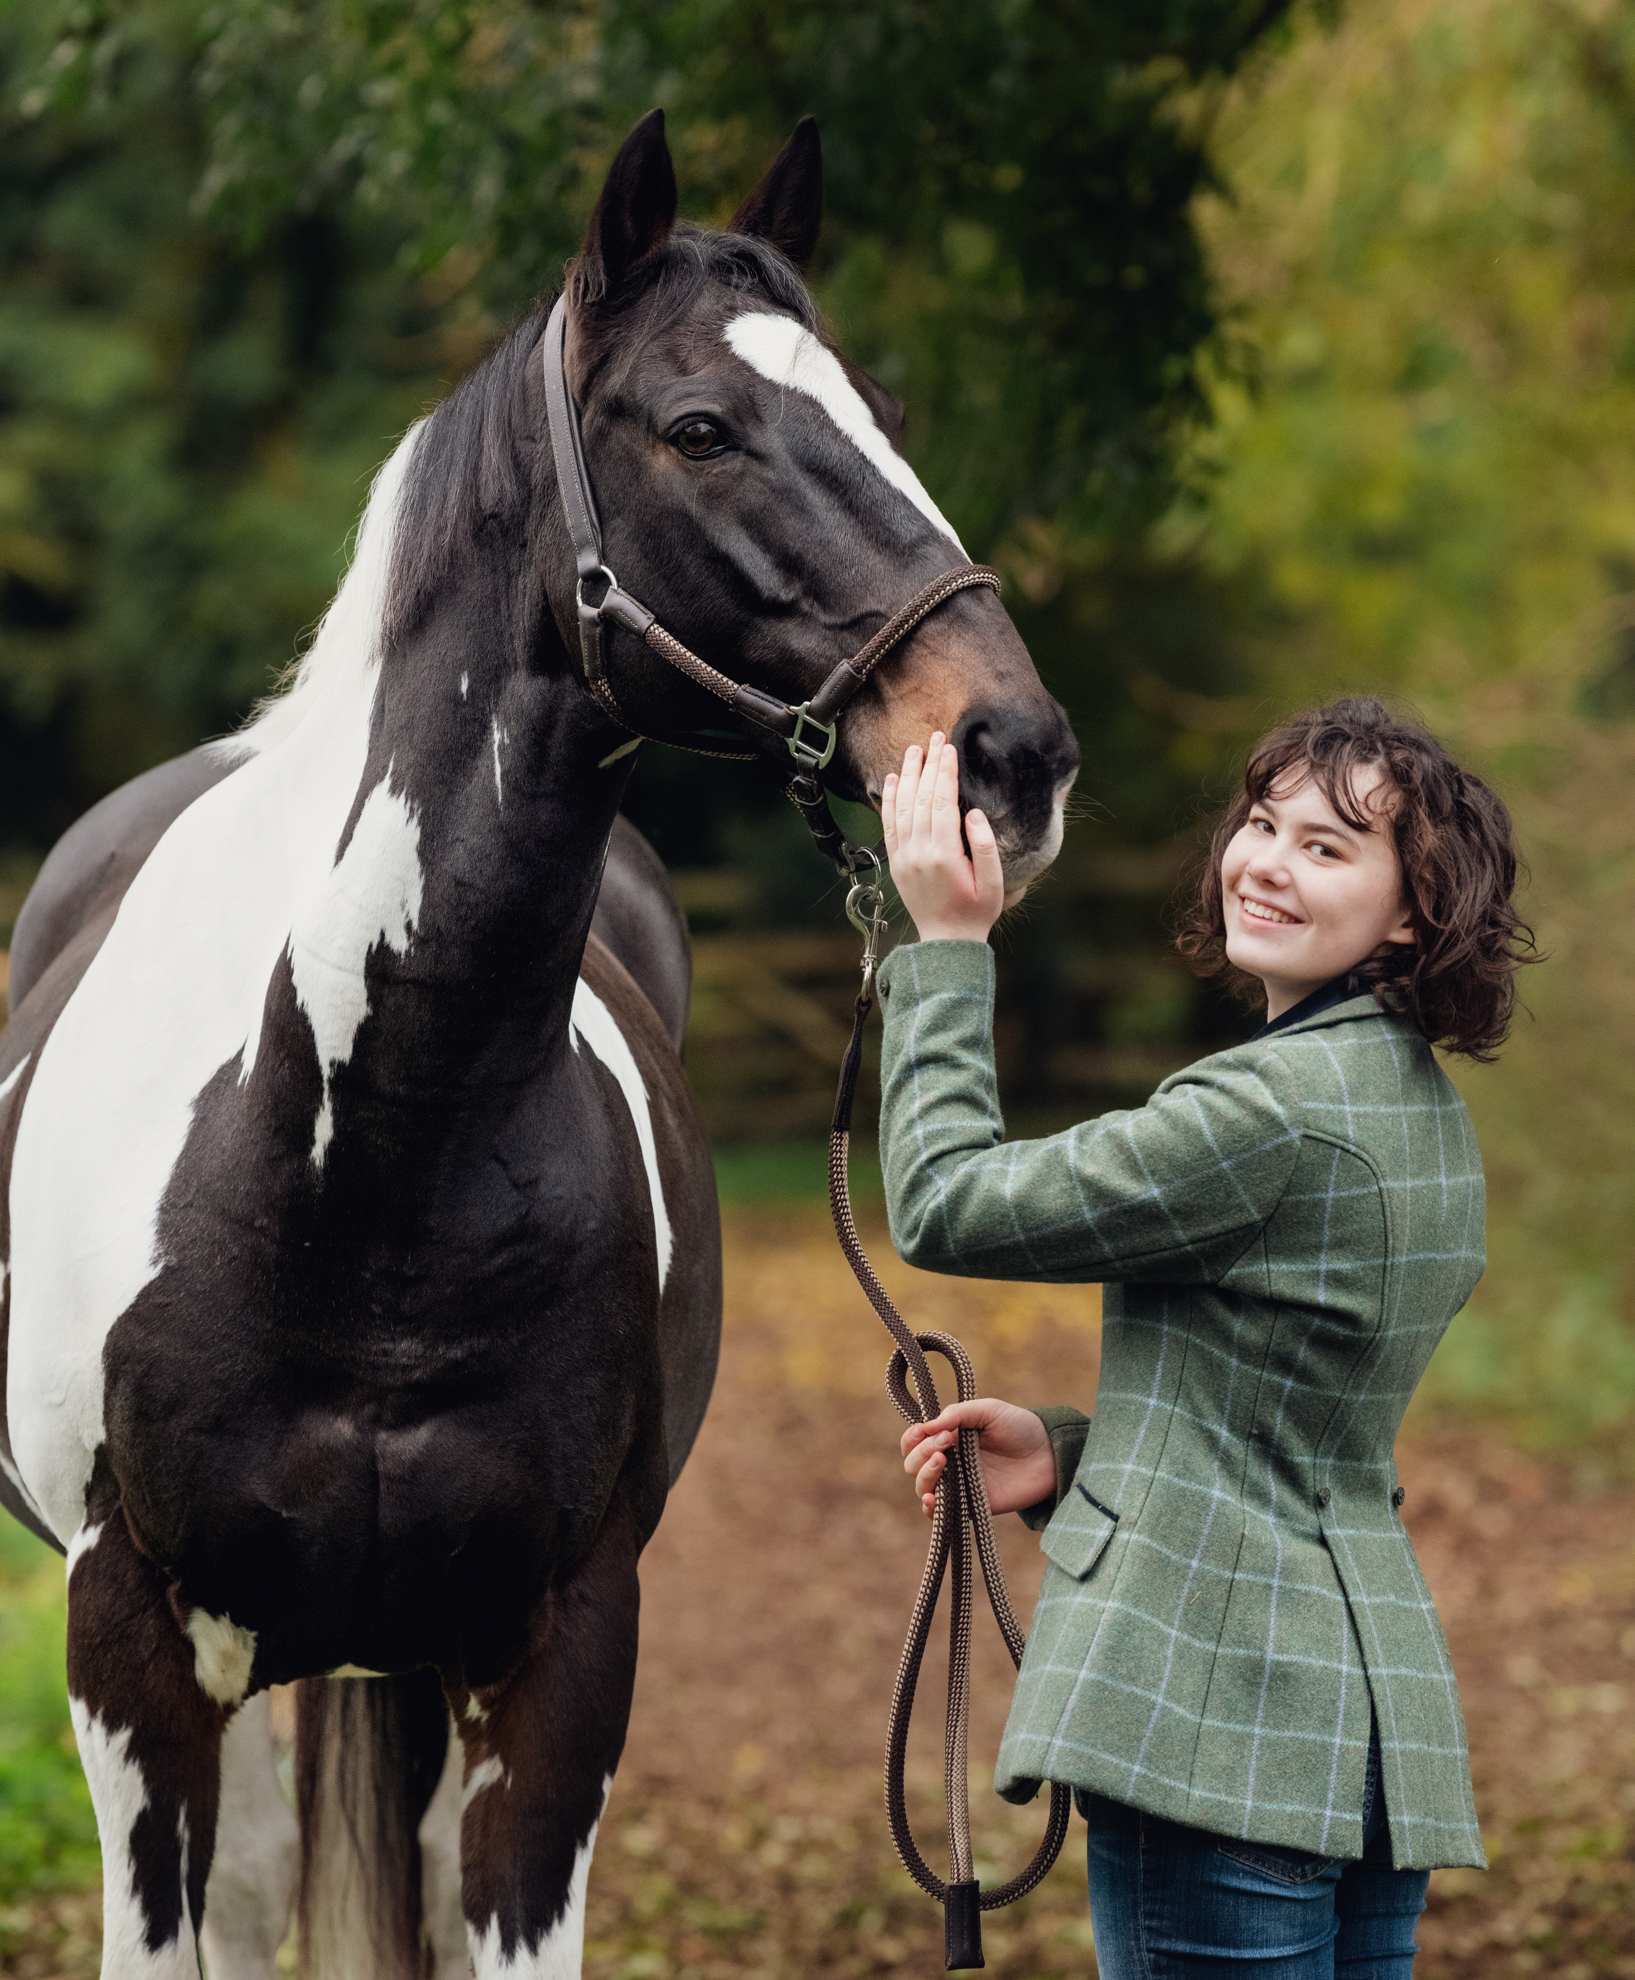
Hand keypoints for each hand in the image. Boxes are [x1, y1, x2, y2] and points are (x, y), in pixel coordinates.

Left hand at [881, 735, 1025, 944]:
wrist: (945, 940)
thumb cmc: (976, 911)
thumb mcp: (994, 883)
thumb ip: (985, 848)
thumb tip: (973, 815)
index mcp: (944, 855)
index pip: (942, 803)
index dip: (945, 772)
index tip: (949, 748)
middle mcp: (918, 853)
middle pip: (922, 798)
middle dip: (929, 765)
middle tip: (936, 737)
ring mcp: (903, 857)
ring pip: (902, 807)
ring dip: (907, 775)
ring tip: (914, 750)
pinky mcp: (895, 862)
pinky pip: (888, 824)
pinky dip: (889, 799)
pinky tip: (893, 779)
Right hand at [900, 1398, 1055, 1519]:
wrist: (1049, 1456)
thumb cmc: (1020, 1428)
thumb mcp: (988, 1410)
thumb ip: (957, 1414)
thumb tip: (926, 1426)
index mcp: (948, 1438)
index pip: (914, 1442)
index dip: (913, 1438)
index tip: (924, 1430)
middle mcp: (949, 1462)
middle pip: (913, 1465)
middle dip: (921, 1453)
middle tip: (945, 1444)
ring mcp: (958, 1485)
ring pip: (922, 1487)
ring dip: (924, 1475)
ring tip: (942, 1462)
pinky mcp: (970, 1506)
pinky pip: (939, 1514)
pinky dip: (930, 1508)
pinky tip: (933, 1498)